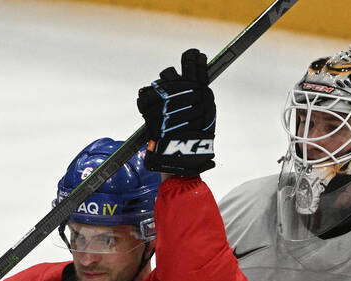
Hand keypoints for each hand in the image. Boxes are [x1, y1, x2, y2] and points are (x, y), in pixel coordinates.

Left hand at [137, 48, 215, 176]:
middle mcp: (185, 92)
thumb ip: (198, 96)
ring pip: (157, 84)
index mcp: (201, 92)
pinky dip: (145, 103)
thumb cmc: (196, 137)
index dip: (193, 58)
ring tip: (159, 107)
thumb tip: (195, 80)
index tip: (193, 55)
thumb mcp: (205, 114)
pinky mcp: (154, 109)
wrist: (184, 154)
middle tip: (168, 92)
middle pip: (169, 73)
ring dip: (157, 93)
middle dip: (168, 80)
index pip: (196, 65)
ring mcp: (168, 99)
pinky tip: (149, 111)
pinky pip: (145, 97)